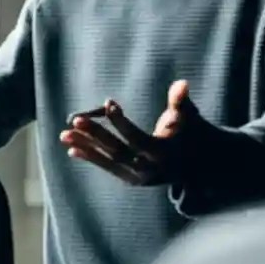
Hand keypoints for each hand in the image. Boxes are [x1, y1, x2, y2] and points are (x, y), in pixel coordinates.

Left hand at [59, 80, 209, 185]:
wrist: (200, 165)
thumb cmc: (192, 132)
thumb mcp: (189, 117)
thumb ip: (181, 101)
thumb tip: (181, 83)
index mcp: (164, 153)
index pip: (137, 137)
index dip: (121, 122)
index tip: (107, 103)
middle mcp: (149, 168)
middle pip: (118, 150)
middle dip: (96, 135)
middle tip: (75, 120)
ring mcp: (139, 177)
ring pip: (109, 160)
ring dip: (85, 147)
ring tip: (64, 135)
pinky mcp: (132, 180)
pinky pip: (108, 168)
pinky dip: (91, 158)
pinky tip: (72, 148)